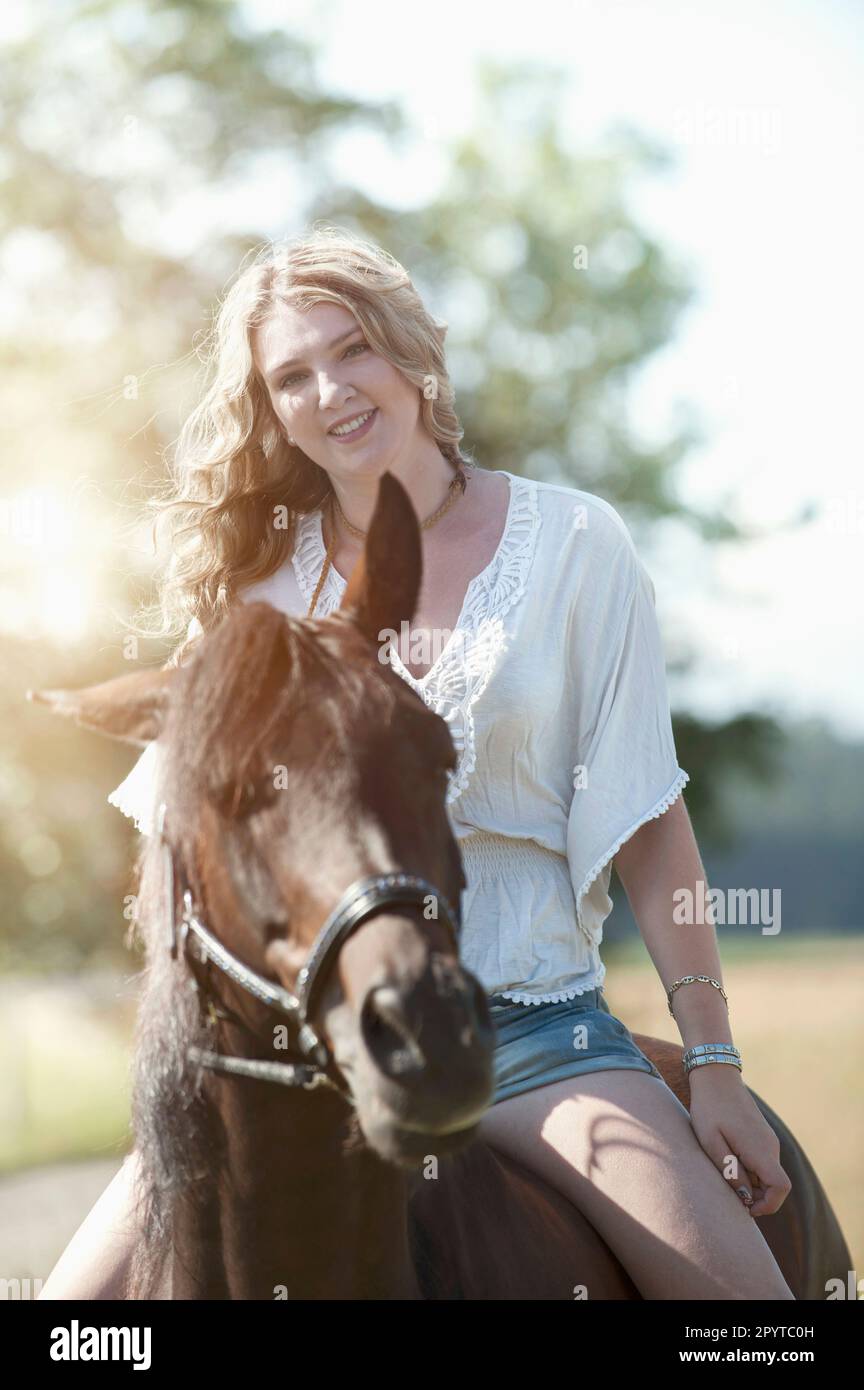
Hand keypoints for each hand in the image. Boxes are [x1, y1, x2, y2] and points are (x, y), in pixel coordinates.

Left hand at [687, 1066, 791, 1217]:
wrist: (716, 1076)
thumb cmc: (709, 1108)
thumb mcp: (711, 1142)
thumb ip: (730, 1171)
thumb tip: (746, 1197)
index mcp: (760, 1149)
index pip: (781, 1188)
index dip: (767, 1205)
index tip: (744, 1206)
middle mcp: (770, 1146)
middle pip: (774, 1185)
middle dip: (755, 1196)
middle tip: (726, 1191)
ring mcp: (768, 1140)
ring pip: (767, 1174)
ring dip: (750, 1182)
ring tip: (722, 1170)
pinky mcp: (762, 1135)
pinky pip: (761, 1162)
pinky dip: (749, 1169)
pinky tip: (727, 1158)